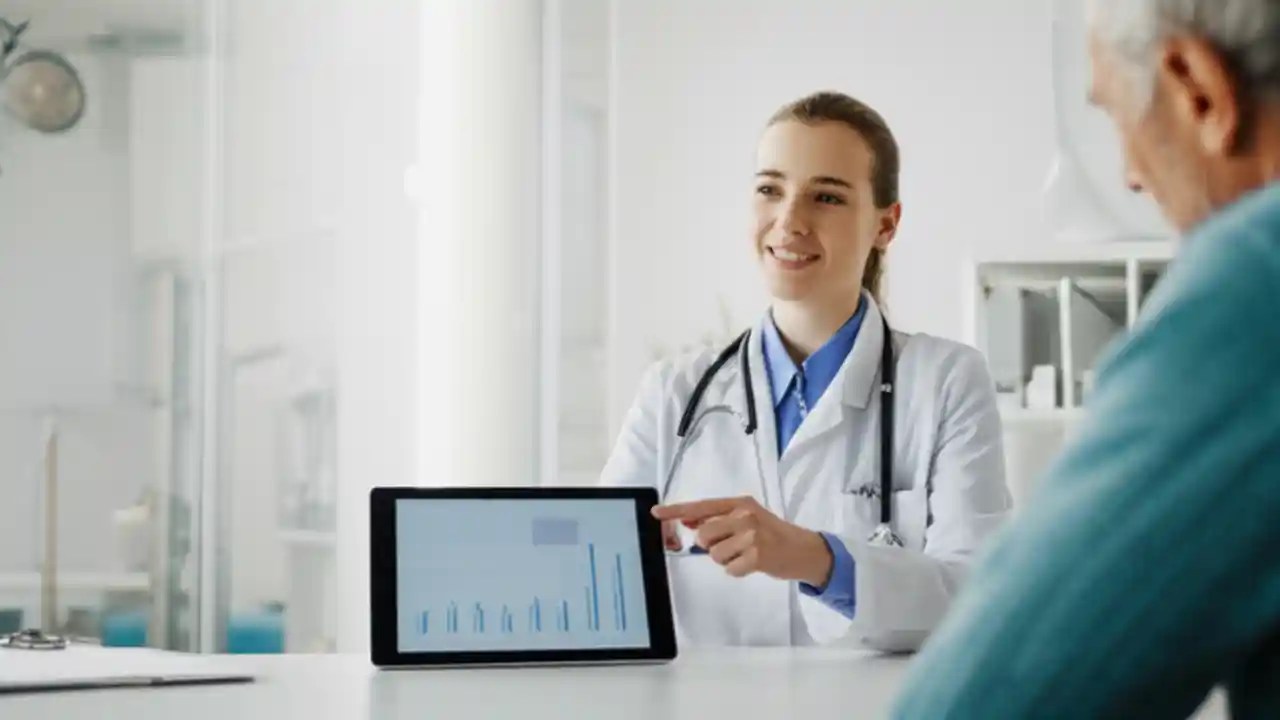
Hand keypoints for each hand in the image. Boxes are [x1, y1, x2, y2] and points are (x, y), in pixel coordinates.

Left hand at [652, 496, 832, 585]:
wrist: (803, 549)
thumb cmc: (772, 534)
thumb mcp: (747, 518)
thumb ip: (719, 518)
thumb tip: (689, 521)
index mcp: (740, 503)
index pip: (701, 506)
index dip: (677, 510)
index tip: (656, 513)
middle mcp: (744, 515)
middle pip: (703, 535)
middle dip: (711, 545)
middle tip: (732, 546)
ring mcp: (751, 535)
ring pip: (714, 554)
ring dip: (726, 559)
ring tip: (745, 554)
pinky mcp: (757, 556)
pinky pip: (729, 569)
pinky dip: (737, 570)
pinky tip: (752, 564)